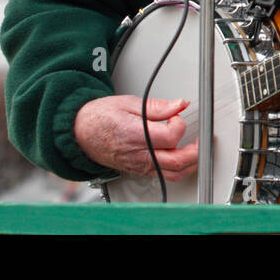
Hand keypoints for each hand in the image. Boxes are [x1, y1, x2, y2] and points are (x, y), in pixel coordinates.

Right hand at [73, 95, 198, 180]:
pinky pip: (163, 175)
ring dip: (190, 163)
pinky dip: (177, 168)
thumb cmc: (99, 117)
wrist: (79, 133)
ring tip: (195, 148)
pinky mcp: (138, 171)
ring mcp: (139, 166)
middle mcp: (139, 155)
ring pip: (173, 174)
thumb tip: (179, 104)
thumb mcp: (129, 103)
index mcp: (137, 135)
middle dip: (195, 150)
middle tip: (200, 137)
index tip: (177, 116)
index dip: (180, 124)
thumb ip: (157, 106)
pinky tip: (180, 155)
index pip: (171, 137)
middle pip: (177, 161)